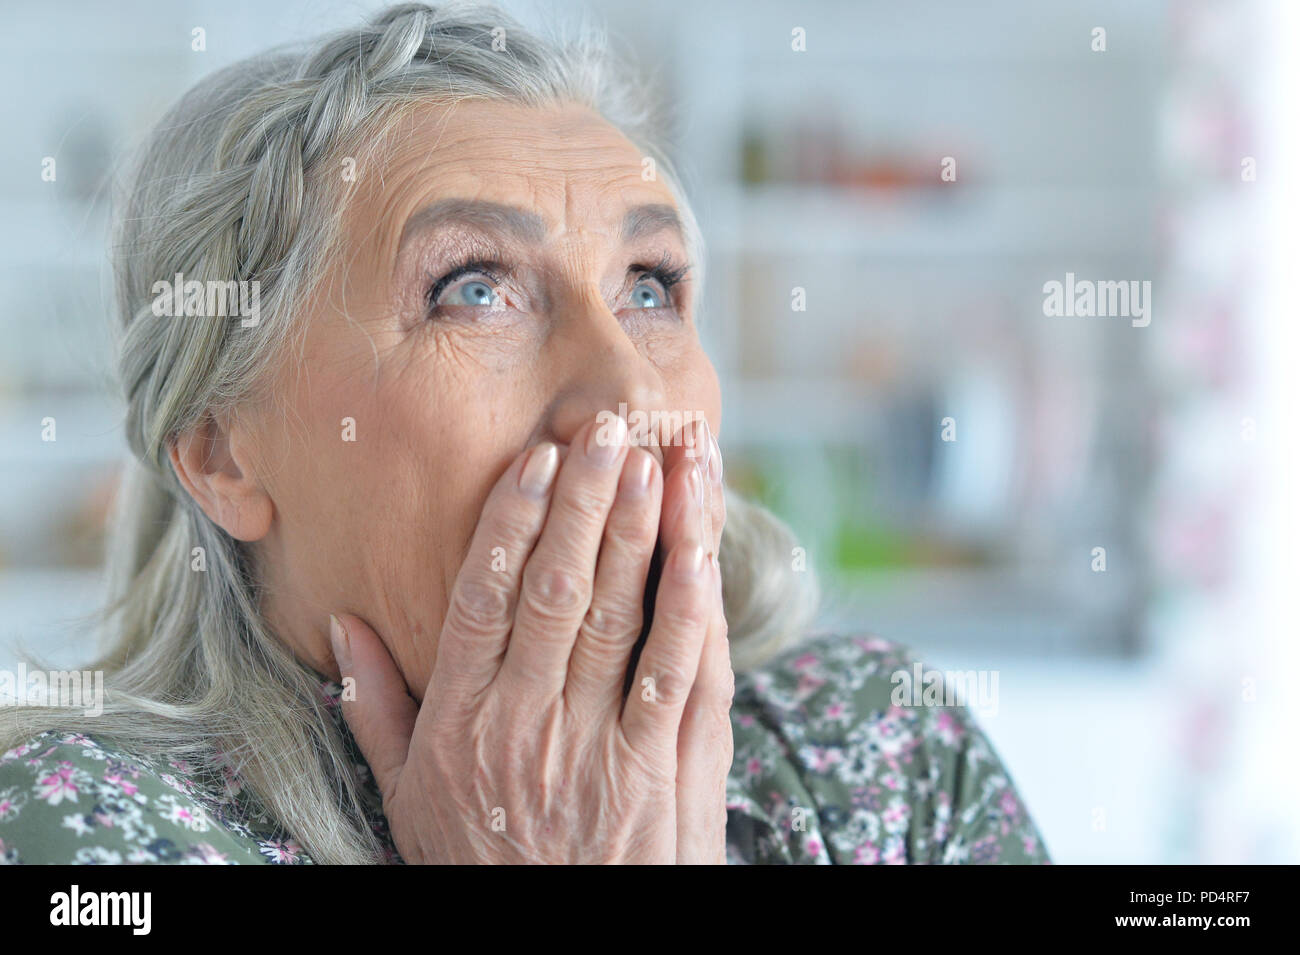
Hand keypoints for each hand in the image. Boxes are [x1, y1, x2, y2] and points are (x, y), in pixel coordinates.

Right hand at [327, 413, 731, 863]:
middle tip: (607, 429)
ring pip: (626, 618)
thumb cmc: (483, 865)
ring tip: (661, 459)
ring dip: (646, 532)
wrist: (562, 946)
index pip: (485, 598)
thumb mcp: (407, 798)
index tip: (536, 459)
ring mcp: (604, 746)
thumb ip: (378, 710)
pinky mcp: (668, 770)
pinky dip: (695, 604)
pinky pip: (684, 674)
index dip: (514, 521)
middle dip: (586, 501)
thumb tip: (343, 629)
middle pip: (560, 590)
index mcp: (463, 723)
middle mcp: (531, 724)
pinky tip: (701, 547)